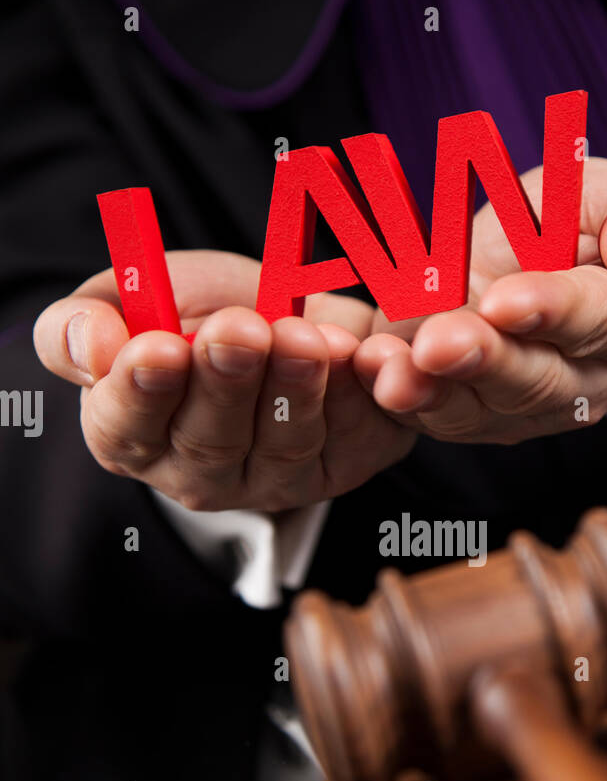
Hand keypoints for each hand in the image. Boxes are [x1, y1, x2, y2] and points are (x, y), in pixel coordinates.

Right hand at [33, 252, 413, 511]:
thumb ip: (79, 327)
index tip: (158, 349)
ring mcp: (275, 480)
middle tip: (240, 330)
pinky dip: (353, 394)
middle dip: (227, 384)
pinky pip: (350, 438)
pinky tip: (351, 354)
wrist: (288, 310)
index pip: (126, 429)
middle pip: (211, 445)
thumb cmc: (196, 310)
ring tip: (302, 338)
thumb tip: (92, 348)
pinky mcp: (341, 467)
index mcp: (133, 436)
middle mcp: (202, 475)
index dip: (143, 391)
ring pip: (284, 446)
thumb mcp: (124, 300)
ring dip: (295, 390)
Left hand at [353, 157, 606, 443]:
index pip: (600, 318)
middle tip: (438, 344)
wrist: (574, 278)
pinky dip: (405, 399)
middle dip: (484, 362)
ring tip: (395, 373)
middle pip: (536, 380)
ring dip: (435, 393)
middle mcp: (588, 380)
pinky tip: (375, 374)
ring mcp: (530, 409)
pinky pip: (441, 416)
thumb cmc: (600, 230)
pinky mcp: (479, 417)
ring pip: (483, 409)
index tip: (507, 301)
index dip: (553, 311)